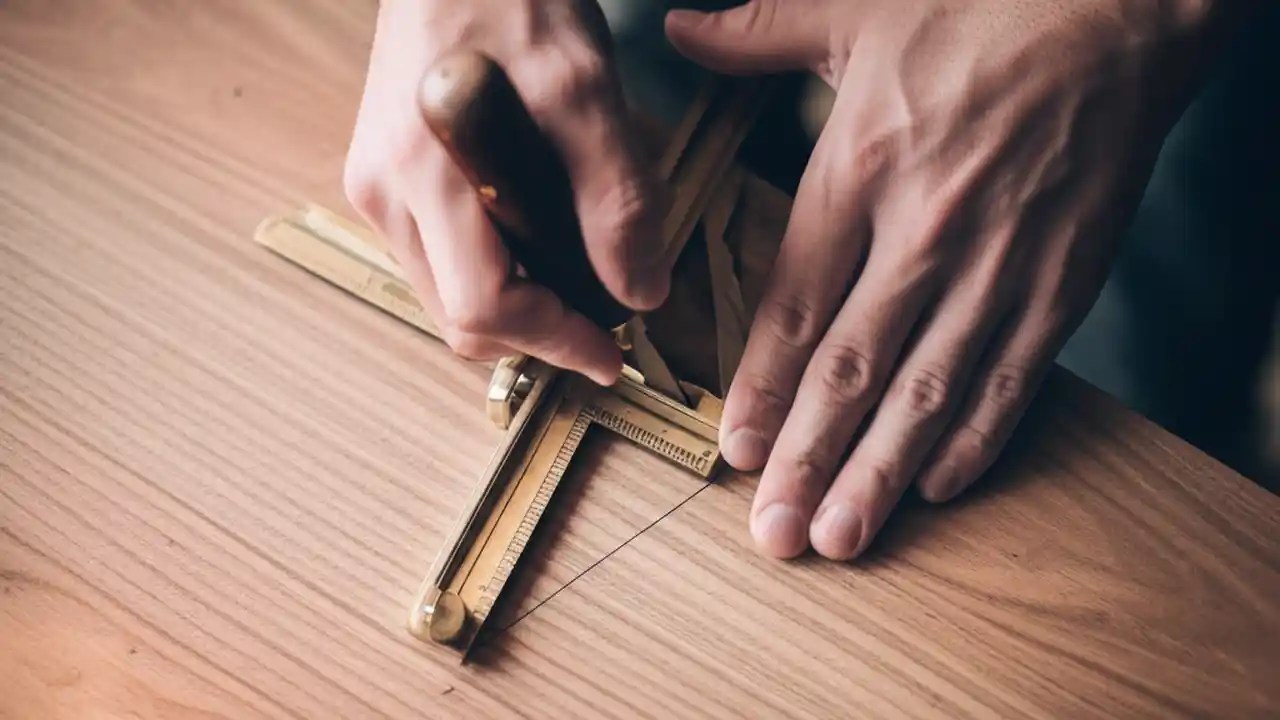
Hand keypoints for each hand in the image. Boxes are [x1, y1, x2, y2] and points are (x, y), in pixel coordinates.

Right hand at [344, 0, 667, 384]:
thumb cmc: (515, 0)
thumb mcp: (586, 92)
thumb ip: (616, 198)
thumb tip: (639, 292)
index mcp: (423, 176)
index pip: (483, 304)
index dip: (553, 341)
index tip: (609, 355)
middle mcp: (384, 195)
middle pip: (458, 315)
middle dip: (533, 333)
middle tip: (599, 322)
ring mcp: (376, 188)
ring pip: (445, 292)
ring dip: (512, 306)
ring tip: (574, 276)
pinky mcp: (383, 176)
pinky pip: (437, 255)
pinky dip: (489, 269)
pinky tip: (533, 238)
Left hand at [667, 0, 1220, 558]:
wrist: (1122, 6)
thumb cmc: (983, 6)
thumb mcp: (854, 8)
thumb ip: (756, 37)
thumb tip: (674, 32)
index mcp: (861, 166)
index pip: (795, 301)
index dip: (764, 386)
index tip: (738, 450)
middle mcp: (925, 229)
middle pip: (854, 366)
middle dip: (810, 458)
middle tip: (776, 535)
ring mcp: (1000, 262)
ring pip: (931, 389)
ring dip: (882, 471)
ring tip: (843, 536)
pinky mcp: (1064, 279)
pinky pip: (1014, 375)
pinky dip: (978, 436)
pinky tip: (940, 485)